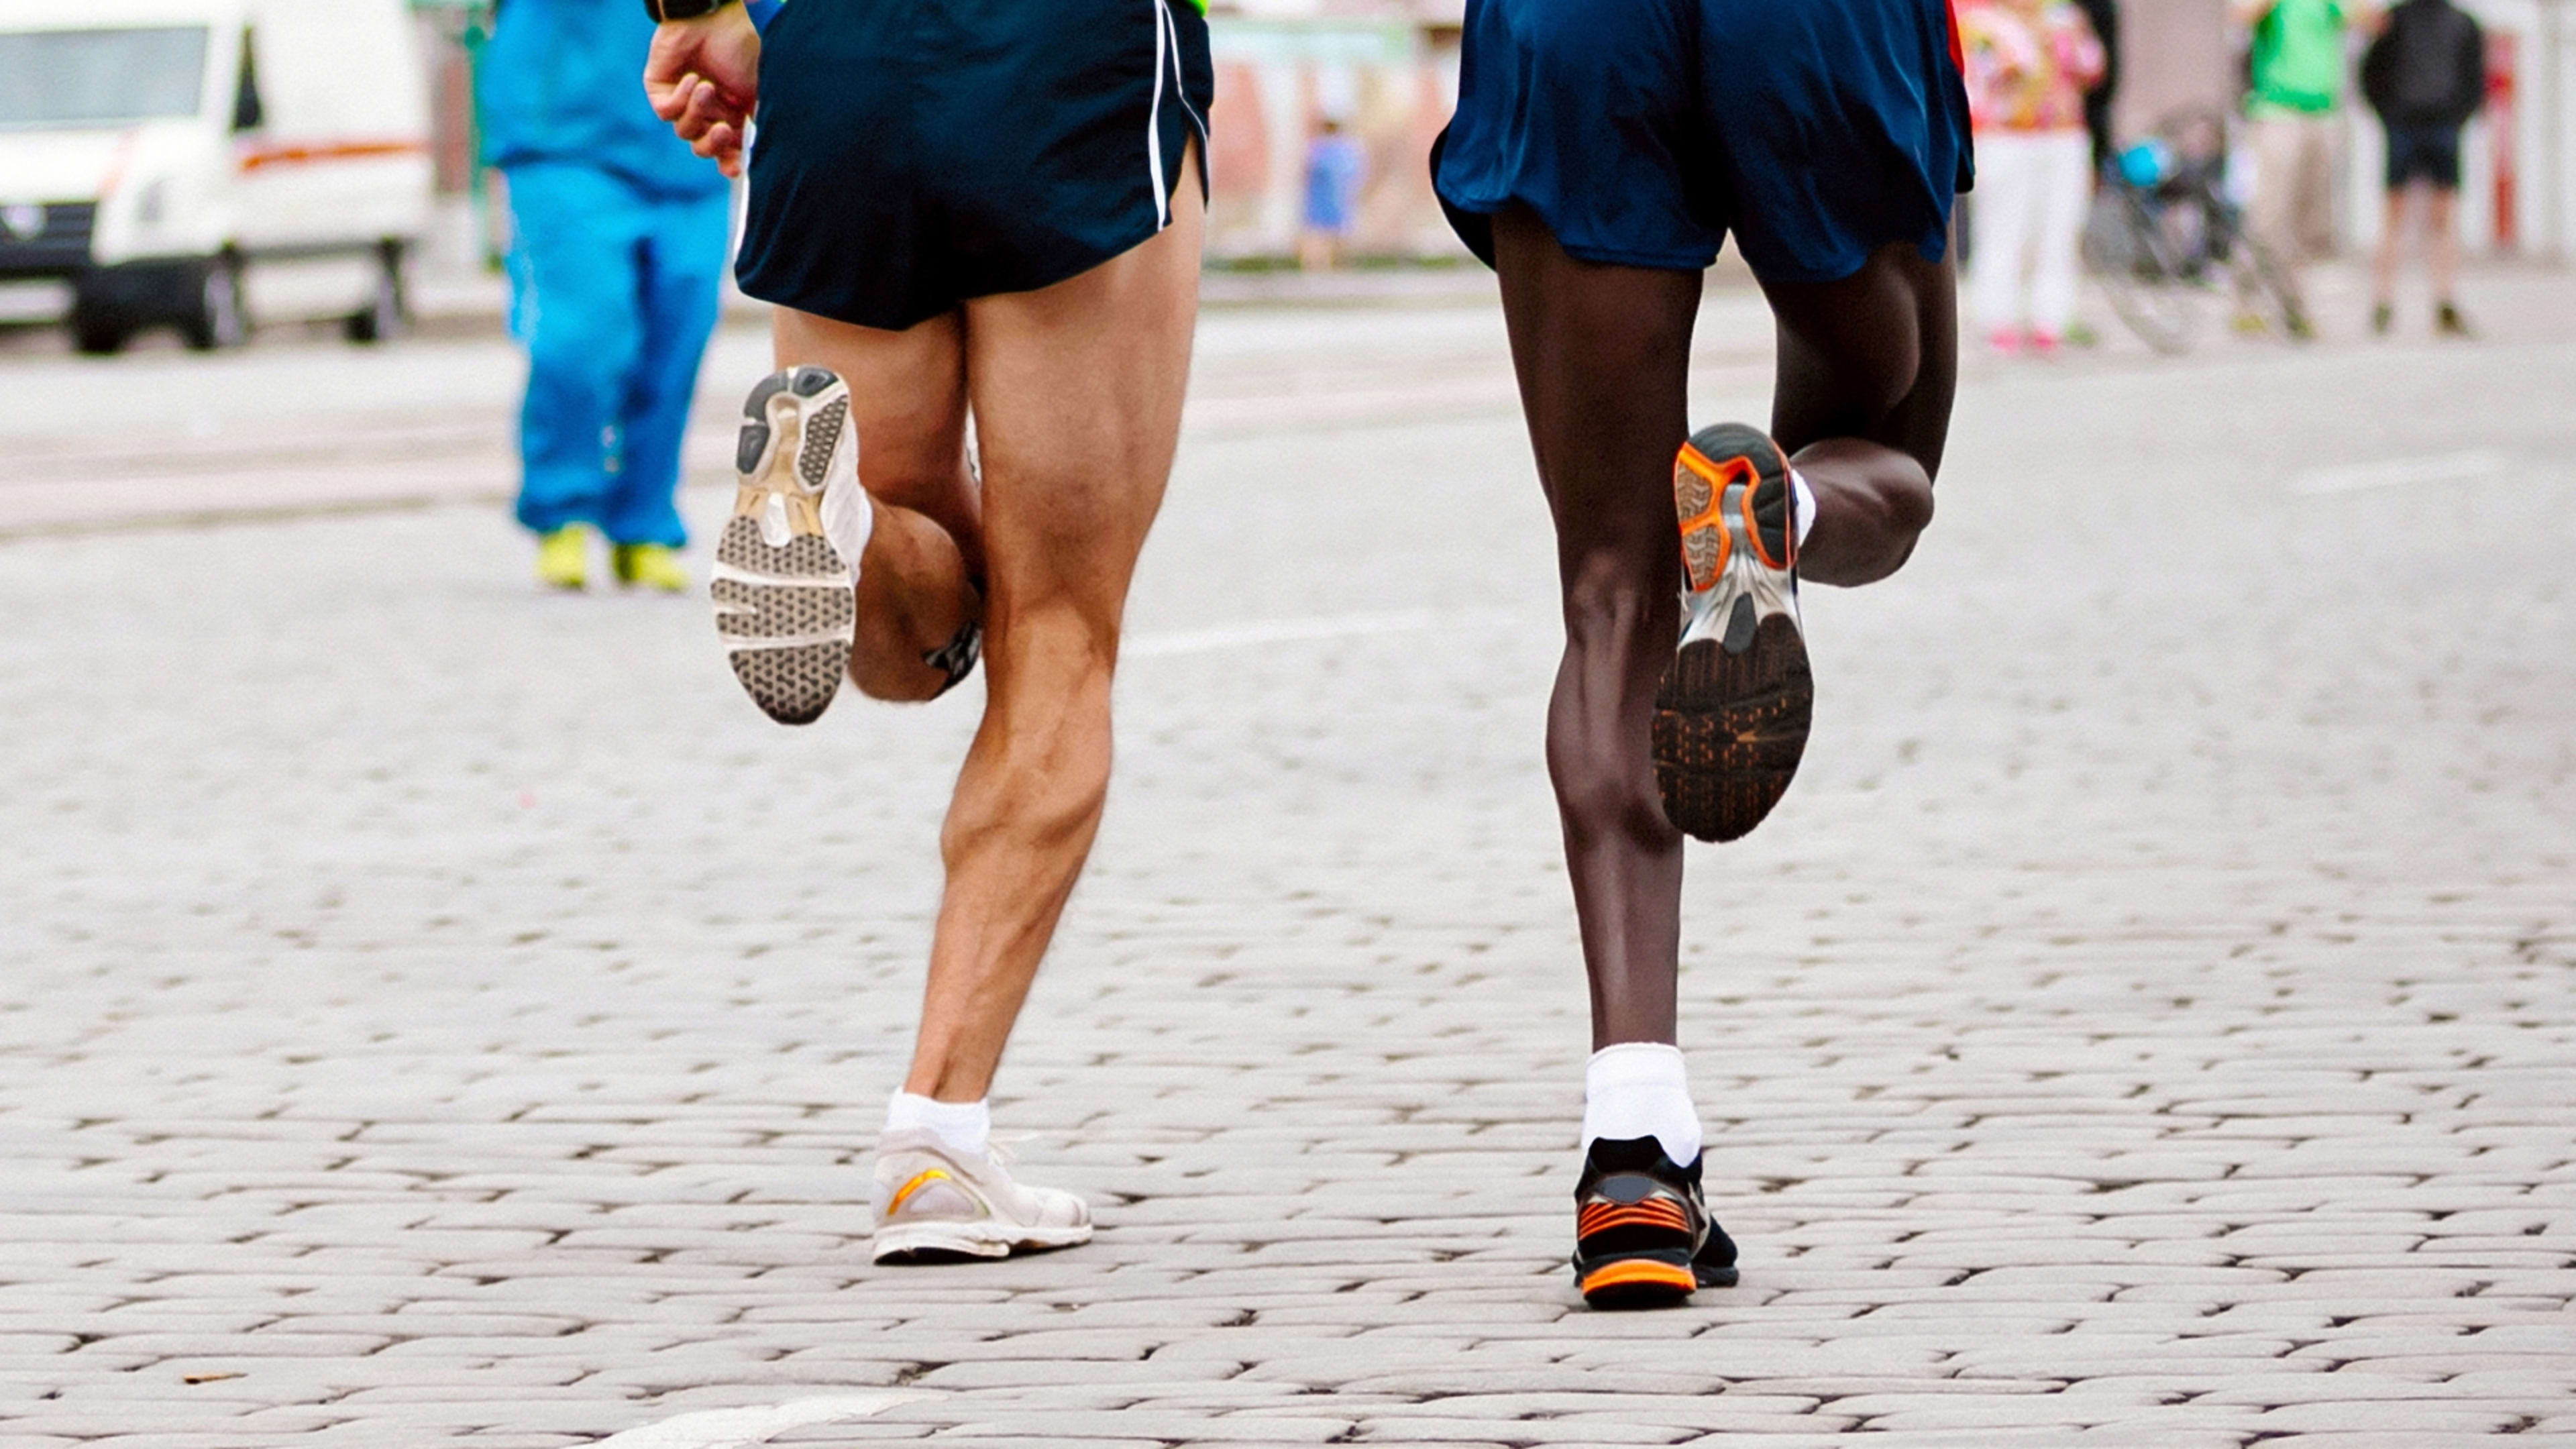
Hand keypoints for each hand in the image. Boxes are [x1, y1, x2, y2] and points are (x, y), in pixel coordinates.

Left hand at [643, 6, 760, 177]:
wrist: (717, 18)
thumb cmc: (742, 49)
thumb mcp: (758, 93)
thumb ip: (758, 124)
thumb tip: (758, 154)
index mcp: (730, 114)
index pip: (726, 149)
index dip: (729, 162)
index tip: (734, 168)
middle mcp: (706, 110)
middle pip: (702, 147)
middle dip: (712, 144)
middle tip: (722, 130)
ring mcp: (682, 100)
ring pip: (684, 131)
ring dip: (697, 111)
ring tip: (707, 87)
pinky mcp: (660, 88)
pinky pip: (665, 112)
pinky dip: (680, 98)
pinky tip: (692, 78)